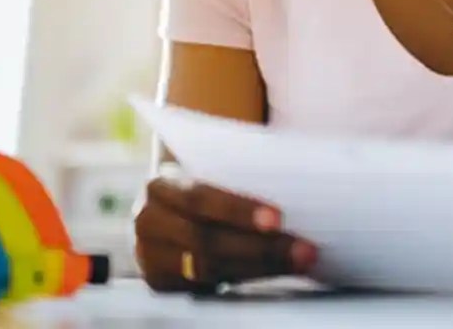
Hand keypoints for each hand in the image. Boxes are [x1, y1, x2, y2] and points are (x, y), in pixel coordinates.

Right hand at [133, 166, 317, 292]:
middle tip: (304, 249)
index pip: (199, 199)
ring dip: (262, 266)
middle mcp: (148, 222)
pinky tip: (280, 270)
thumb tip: (297, 184)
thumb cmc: (204, 178)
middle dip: (260, 247)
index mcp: (159, 186)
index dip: (238, 210)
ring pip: (210, 268)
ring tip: (301, 261)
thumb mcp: (208, 168)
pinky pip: (209, 285)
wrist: (170, 205)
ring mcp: (150, 257)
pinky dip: (249, 276)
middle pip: (207, 240)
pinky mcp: (161, 282)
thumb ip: (235, 174)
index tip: (278, 218)